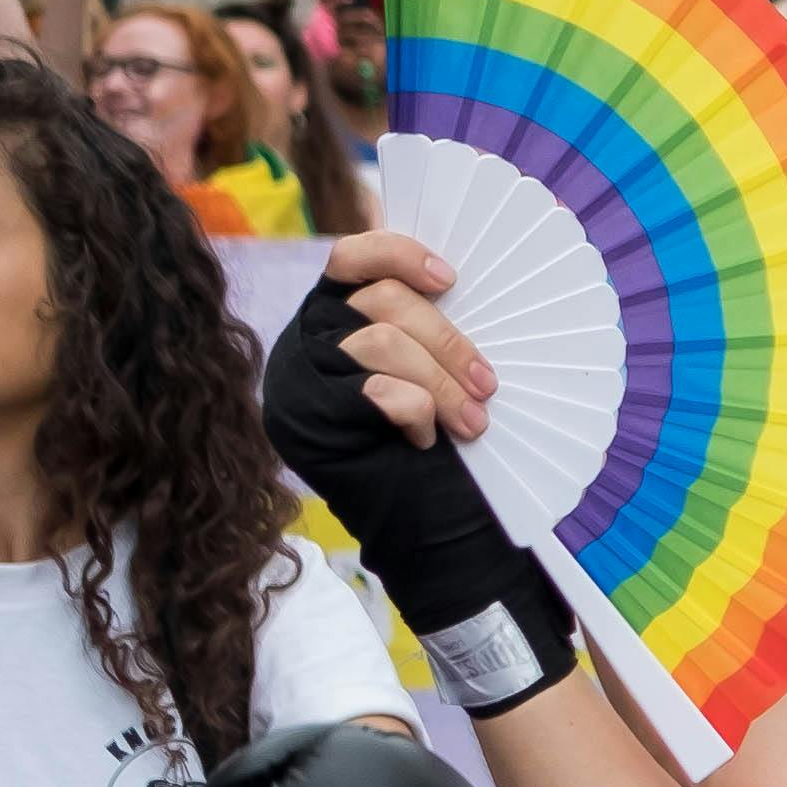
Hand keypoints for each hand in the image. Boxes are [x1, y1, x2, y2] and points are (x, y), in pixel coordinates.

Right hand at [264, 235, 571, 712]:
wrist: (427, 532)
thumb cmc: (441, 448)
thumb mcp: (437, 374)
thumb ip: (428, 327)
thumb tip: (458, 278)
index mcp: (334, 316)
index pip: (351, 257)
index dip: (399, 254)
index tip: (451, 279)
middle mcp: (305, 340)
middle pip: (380, 302)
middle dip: (448, 344)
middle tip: (488, 389)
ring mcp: (298, 379)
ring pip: (377, 340)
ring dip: (441, 381)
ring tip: (471, 424)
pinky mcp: (304, 420)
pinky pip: (373, 389)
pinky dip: (415, 410)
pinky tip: (424, 439)